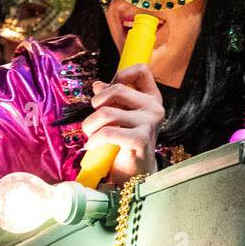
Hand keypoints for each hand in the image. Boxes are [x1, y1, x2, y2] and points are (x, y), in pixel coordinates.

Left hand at [82, 64, 163, 183]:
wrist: (135, 175)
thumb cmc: (126, 144)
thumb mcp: (120, 117)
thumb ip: (112, 100)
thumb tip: (98, 84)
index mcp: (151, 98)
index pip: (141, 70)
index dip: (120, 75)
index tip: (108, 91)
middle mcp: (154, 108)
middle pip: (116, 89)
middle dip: (96, 104)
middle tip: (93, 119)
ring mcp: (149, 123)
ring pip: (106, 112)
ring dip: (90, 126)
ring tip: (90, 135)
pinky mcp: (141, 139)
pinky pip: (108, 132)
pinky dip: (94, 140)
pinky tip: (93, 146)